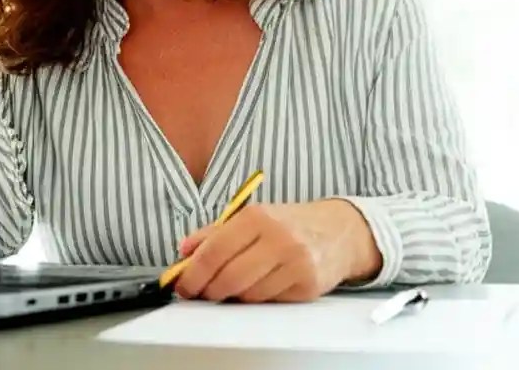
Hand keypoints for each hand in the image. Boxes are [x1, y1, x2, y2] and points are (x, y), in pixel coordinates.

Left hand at [173, 200, 382, 302]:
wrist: (336, 231)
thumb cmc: (287, 224)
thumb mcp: (250, 217)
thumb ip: (214, 233)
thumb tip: (184, 252)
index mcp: (256, 217)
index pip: (213, 251)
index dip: (192, 274)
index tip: (182, 285)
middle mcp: (276, 238)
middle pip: (228, 278)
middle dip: (208, 291)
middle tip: (202, 293)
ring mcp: (294, 263)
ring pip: (248, 295)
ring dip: (234, 295)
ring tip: (235, 284)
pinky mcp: (307, 285)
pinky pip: (269, 301)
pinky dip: (258, 297)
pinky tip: (261, 284)